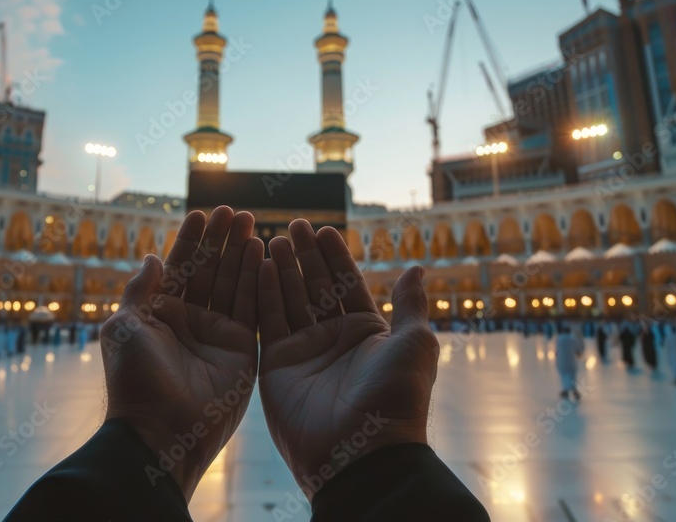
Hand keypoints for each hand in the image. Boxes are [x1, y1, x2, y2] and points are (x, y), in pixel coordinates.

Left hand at [101, 207, 263, 499]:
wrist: (161, 429)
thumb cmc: (134, 379)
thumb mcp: (124, 327)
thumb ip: (141, 291)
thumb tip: (152, 257)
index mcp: (159, 314)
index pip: (179, 267)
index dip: (190, 240)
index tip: (202, 213)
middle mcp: (189, 320)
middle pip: (209, 270)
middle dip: (220, 241)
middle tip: (234, 211)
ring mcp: (216, 334)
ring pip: (232, 284)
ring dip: (240, 254)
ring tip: (251, 223)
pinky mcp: (241, 350)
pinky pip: (251, 309)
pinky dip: (257, 282)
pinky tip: (262, 254)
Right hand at [257, 219, 438, 499]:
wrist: (361, 450)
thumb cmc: (395, 396)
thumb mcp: (414, 343)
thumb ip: (410, 304)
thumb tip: (416, 267)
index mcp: (367, 333)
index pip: (347, 284)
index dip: (335, 257)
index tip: (324, 229)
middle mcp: (334, 339)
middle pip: (316, 287)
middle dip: (305, 257)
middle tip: (294, 225)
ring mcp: (304, 352)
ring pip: (290, 300)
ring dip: (282, 269)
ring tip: (274, 238)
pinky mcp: (278, 365)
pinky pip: (269, 323)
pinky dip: (264, 294)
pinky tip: (259, 266)